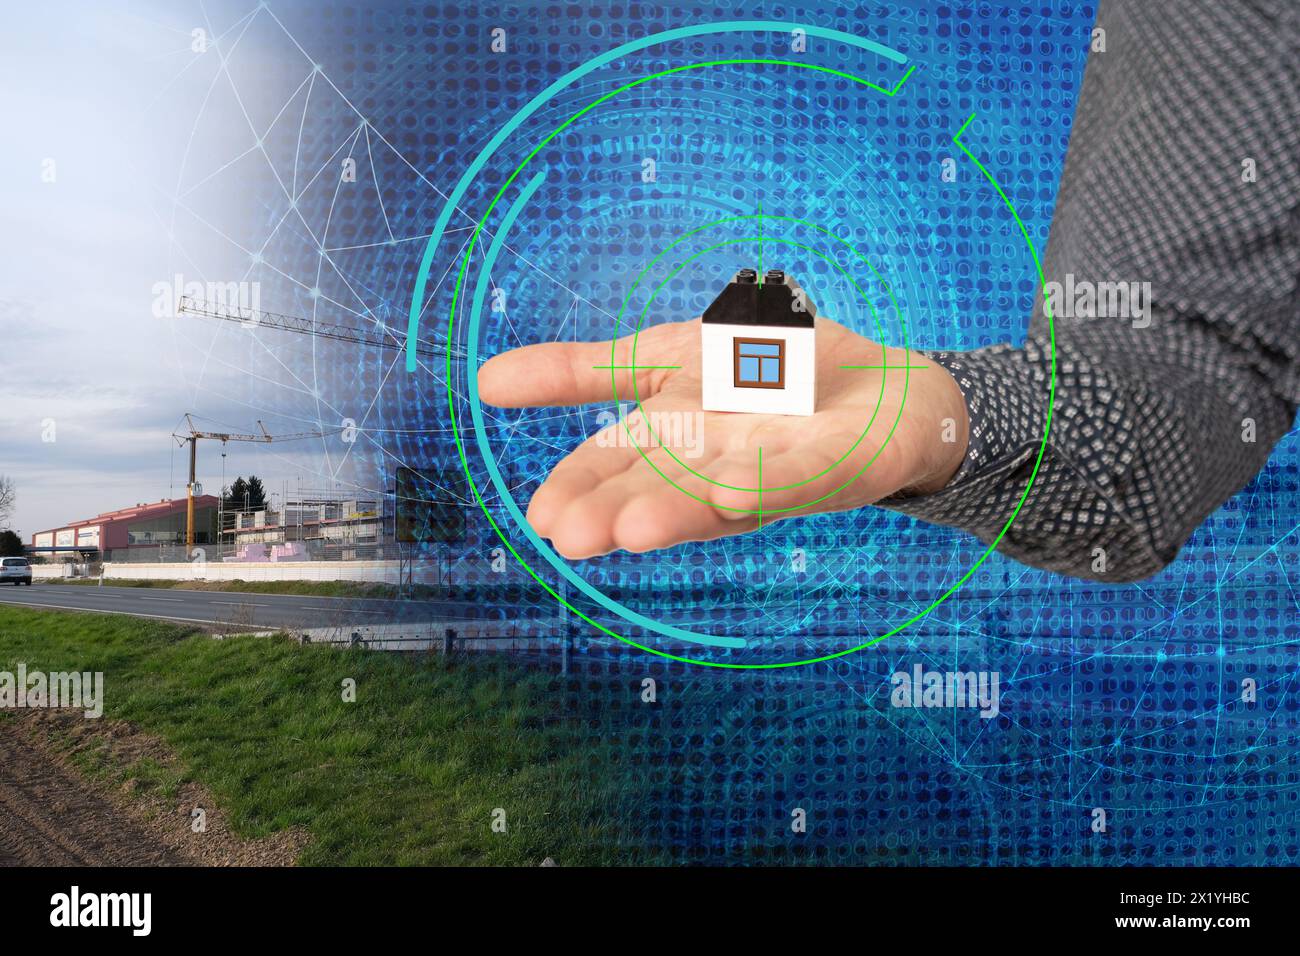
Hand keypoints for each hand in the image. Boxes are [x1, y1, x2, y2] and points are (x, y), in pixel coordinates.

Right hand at [478, 317, 968, 558]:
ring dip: (679, 510)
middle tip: (574, 536)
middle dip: (619, 511)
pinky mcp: (837, 469)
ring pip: (721, 493)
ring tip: (633, 530)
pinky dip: (768, 482)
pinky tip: (734, 489)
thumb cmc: (767, 377)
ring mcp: (774, 471)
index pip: (612, 465)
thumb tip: (483, 382)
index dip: (580, 489)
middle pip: (660, 489)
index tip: (544, 516)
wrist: (880, 387)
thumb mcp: (664, 357)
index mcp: (671, 441)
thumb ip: (583, 371)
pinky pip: (800, 476)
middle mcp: (714, 466)